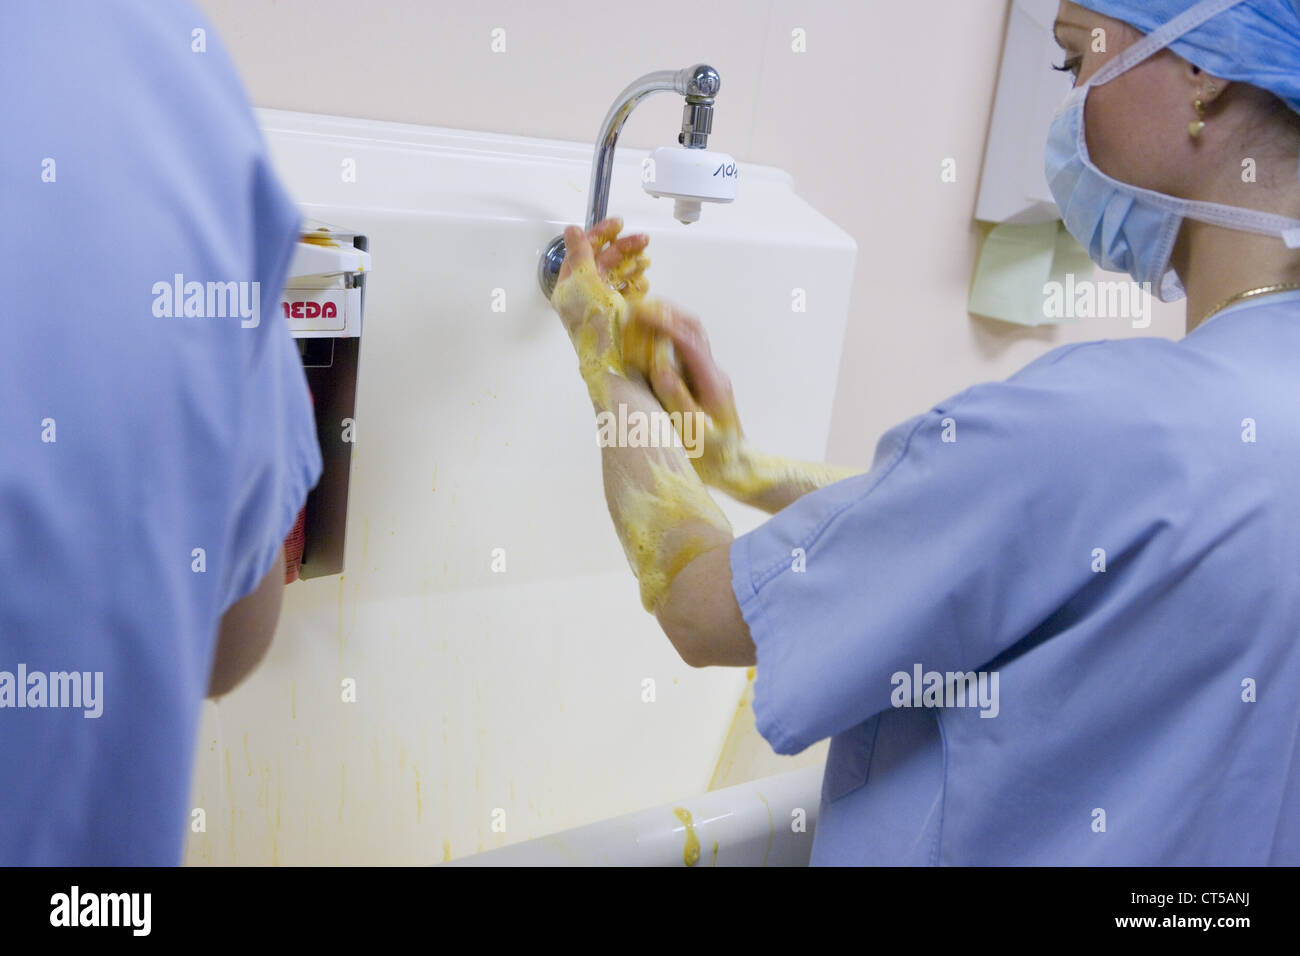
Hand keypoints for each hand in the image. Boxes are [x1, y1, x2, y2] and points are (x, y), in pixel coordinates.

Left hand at [550, 217, 648, 346]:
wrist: (613, 362)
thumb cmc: (595, 327)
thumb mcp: (585, 283)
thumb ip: (580, 255)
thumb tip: (572, 231)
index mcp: (569, 286)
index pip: (582, 251)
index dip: (599, 234)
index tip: (618, 224)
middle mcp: (583, 294)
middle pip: (602, 261)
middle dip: (623, 248)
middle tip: (642, 240)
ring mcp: (601, 304)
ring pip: (617, 274)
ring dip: (632, 264)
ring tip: (645, 262)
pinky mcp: (617, 314)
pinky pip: (627, 291)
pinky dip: (637, 284)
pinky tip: (644, 283)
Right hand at [624, 299, 746, 486]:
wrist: (734, 466)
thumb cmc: (714, 455)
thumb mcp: (694, 432)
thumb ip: (678, 400)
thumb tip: (660, 370)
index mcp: (712, 381)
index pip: (688, 342)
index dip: (664, 325)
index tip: (639, 315)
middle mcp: (712, 371)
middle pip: (693, 328)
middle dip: (666, 313)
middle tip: (636, 309)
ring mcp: (708, 374)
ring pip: (690, 335)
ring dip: (666, 322)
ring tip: (638, 318)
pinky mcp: (701, 380)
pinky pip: (684, 351)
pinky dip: (666, 339)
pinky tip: (646, 341)